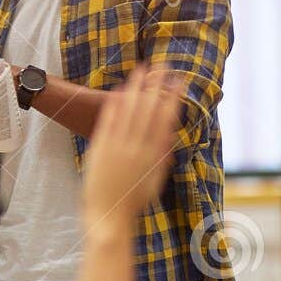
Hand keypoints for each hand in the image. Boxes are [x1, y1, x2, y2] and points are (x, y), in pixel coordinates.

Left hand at [81, 65, 183, 224]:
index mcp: (153, 155)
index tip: (180, 82)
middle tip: (163, 65)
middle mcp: (137, 148)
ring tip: (142, 69)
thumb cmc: (133, 202)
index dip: (173, 98)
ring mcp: (117, 147)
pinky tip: (120, 90)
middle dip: (157, 85)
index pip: (166, 119)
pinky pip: (109, 121)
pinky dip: (115, 105)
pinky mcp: (100, 148)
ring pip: (129, 110)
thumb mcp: (155, 181)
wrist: (108, 216)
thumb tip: (171, 136)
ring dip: (136, 87)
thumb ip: (162, 157)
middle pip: (149, 109)